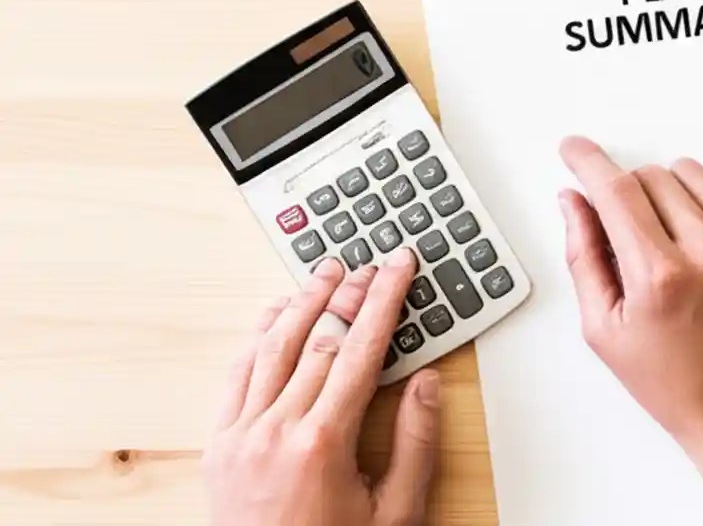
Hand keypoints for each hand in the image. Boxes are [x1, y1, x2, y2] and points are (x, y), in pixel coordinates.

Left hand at [205, 250, 439, 525]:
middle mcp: (275, 430)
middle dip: (349, 293)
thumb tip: (425, 384)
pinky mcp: (218, 446)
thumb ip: (415, 445)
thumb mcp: (396, 514)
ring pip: (271, 347)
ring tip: (325, 272)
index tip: (398, 266)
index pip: (360, 349)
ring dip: (301, 303)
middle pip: (317, 338)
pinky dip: (256, 339)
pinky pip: (236, 376)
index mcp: (323, 442)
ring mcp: (240, 436)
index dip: (384, 299)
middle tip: (370, 261)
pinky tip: (272, 318)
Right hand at [557, 136, 702, 455]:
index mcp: (659, 276)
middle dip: (627, 195)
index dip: (586, 161)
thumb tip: (574, 201)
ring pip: (691, 173)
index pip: (614, 190)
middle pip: (650, 176)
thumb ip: (583, 255)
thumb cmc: (674, 380)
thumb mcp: (604, 328)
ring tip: (670, 241)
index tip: (574, 150)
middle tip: (629, 237)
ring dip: (670, 193)